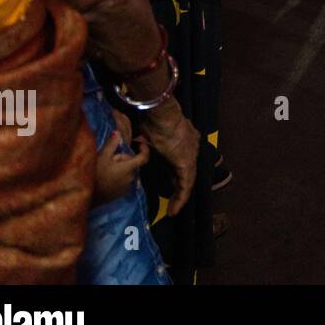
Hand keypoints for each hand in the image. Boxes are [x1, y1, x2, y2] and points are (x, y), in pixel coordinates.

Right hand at [93, 129, 150, 205]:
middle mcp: (131, 178)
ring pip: (127, 172)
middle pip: (132, 164)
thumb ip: (111, 144)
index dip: (144, 149)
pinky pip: (123, 181)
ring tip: (105, 168)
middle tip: (109, 158)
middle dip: (123, 159)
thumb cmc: (95, 175)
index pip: (144, 157)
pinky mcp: (120, 194)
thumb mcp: (102, 157)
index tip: (141, 143)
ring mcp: (126, 187)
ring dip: (121, 168)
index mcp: (129, 168)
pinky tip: (106, 177)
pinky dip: (118, 176)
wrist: (86, 197)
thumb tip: (117, 132)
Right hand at [139, 99, 199, 216]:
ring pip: (187, 178)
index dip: (174, 169)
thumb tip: (133, 142)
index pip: (181, 156)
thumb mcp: (146, 133)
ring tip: (172, 209)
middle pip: (185, 168)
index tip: (169, 179)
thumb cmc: (151, 121)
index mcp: (184, 136)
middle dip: (177, 183)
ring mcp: (191, 154)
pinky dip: (180, 197)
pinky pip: (186, 184)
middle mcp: (191, 145)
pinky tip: (174, 209)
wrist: (161, 115)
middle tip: (171, 197)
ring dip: (179, 195)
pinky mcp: (187, 163)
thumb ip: (143, 140)